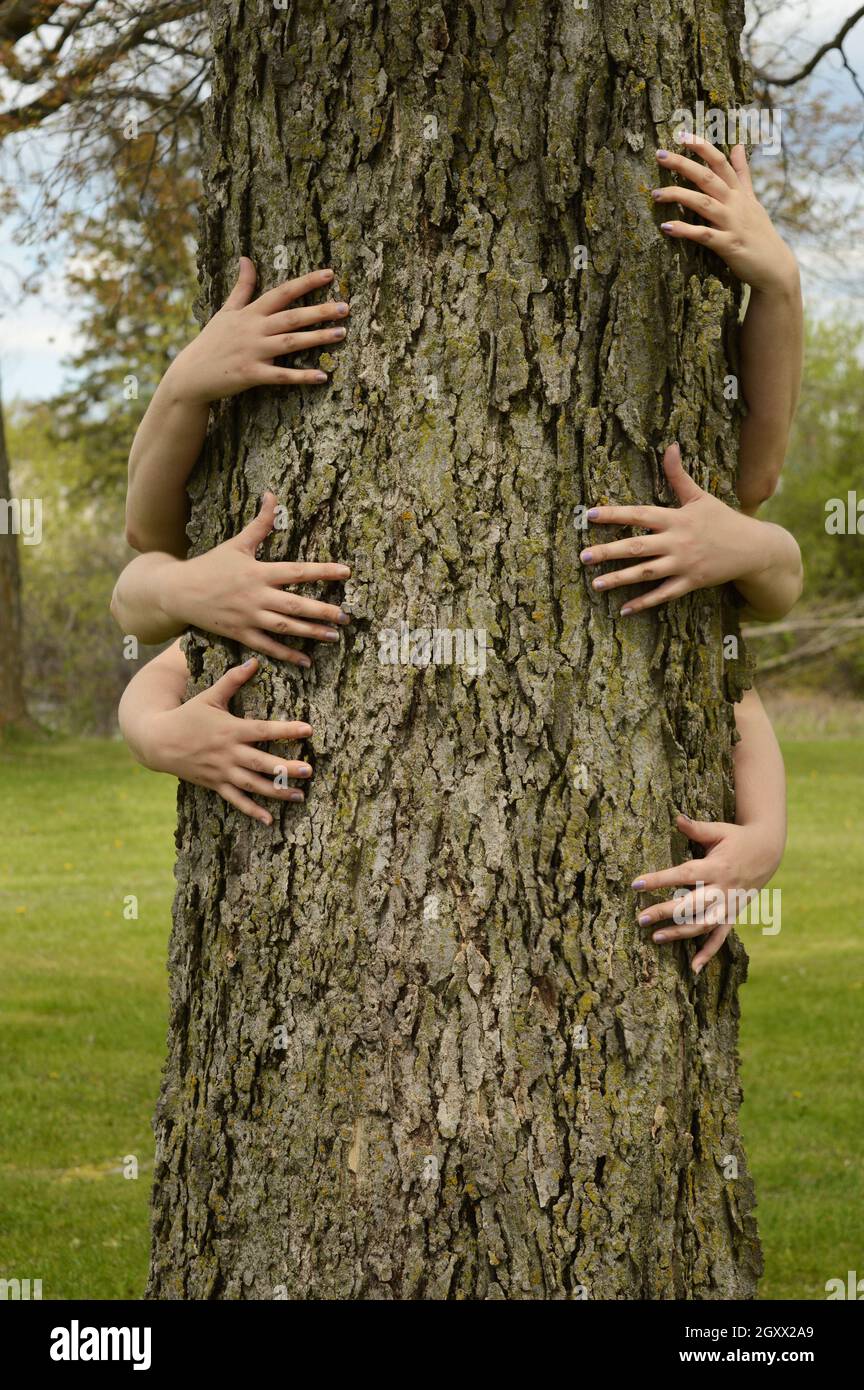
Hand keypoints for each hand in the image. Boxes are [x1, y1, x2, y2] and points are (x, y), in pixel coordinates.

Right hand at [142, 657, 312, 824]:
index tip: (308, 730)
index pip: (263, 730)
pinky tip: (270, 820)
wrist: (158, 741)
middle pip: (261, 762)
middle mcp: (229, 753)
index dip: (286, 730)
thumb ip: (233, 680)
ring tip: (299, 795)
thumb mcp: (210, 695)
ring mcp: (222, 772)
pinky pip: (236, 800)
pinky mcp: (215, 785)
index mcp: (231, 730)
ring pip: (253, 785)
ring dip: (276, 791)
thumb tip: (255, 661)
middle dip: (286, 768)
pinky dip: (252, 811)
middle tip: (308, 770)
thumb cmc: (187, 715)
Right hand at [160, 492, 350, 663]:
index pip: (297, 571)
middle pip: (295, 604)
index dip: (323, 571)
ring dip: (311, 633)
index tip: (346, 572)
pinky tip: (306, 661)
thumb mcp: (237, 543)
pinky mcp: (240, 634)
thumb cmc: (210, 565)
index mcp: (258, 572)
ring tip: (334, 636)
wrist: (178, 591)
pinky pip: (267, 646)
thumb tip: (272, 494)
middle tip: (346, 616)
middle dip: (323, 610)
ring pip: (285, 627)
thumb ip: (260, 523)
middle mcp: (256, 596)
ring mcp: (248, 617)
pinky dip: (286, 655)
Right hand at [165, 259, 349, 402]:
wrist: (191, 375)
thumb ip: (242, 287)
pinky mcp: (251, 374)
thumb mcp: (226, 311)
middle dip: (319, 310)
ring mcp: (253, 352)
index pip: (282, 292)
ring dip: (317, 338)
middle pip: (291, 316)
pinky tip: (323, 376)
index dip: (306, 282)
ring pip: (290, 342)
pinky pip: (281, 376)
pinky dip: (301, 376)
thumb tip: (246, 258)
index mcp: (250, 313)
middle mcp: (253, 329)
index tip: (330, 274)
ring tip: (342, 334)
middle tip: (345, 307)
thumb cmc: (212, 342)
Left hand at [581, 443, 764, 614]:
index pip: (639, 514)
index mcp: (676, 518)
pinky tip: (624, 609)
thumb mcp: (700, 496)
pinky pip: (664, 594)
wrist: (753, 548)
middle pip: (637, 546)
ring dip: (620, 579)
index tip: (589, 515)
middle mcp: (677, 541)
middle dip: (609, 552)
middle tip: (583, 556)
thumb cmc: (723, 520)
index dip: (614, 514)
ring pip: (646, 573)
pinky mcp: (691, 582)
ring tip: (595, 584)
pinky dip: (644, 602)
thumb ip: (679, 475)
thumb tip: (670, 446)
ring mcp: (684, 564)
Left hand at [632, 813, 782, 972]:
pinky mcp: (733, 915)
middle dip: (665, 912)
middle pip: (691, 904)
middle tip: (640, 919)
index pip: (683, 874)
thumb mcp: (719, 831)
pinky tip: (694, 968)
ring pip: (703, 924)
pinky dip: (708, 953)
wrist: (769, 852)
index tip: (636, 884)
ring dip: (680, 934)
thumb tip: (676, 817)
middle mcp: (723, 889)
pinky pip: (721, 938)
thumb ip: (696, 827)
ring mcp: (729, 906)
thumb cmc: (737, 839)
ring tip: (655, 938)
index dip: (660, 879)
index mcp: (716, 866)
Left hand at [652, 135, 798, 293]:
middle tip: (660, 154)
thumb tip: (738, 145)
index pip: (720, 163)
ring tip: (656, 194)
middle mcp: (736, 204)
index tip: (682, 135)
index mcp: (739, 193)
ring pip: (704, 203)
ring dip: (678, 196)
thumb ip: (742, 174)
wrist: (775, 267)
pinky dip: (685, 230)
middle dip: (684, 164)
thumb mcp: (752, 200)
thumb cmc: (759, 234)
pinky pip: (704, 235)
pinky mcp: (728, 246)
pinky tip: (666, 226)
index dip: (702, 147)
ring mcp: (732, 224)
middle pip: (708, 178)